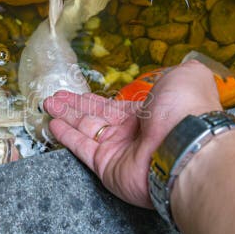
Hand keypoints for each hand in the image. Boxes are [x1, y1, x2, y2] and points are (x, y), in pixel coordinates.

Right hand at [43, 60, 222, 207]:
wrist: (185, 146)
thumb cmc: (185, 109)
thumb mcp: (187, 76)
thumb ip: (178, 71)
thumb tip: (183, 67)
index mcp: (148, 112)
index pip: (112, 106)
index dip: (92, 100)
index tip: (75, 94)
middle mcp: (131, 132)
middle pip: (94, 116)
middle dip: (73, 106)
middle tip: (53, 98)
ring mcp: (118, 150)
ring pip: (85, 129)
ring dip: (65, 117)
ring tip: (47, 105)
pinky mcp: (106, 166)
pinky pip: (83, 147)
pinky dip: (67, 136)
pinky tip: (54, 125)